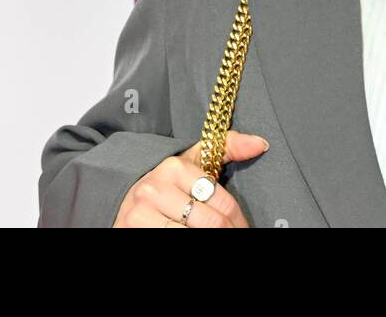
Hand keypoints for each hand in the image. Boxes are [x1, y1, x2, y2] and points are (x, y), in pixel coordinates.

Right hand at [112, 131, 269, 227]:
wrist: (125, 202)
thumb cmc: (168, 185)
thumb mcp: (193, 162)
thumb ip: (227, 147)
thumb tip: (261, 143)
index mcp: (174, 167)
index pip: (221, 201)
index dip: (238, 220)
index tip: (243, 228)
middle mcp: (155, 189)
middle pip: (210, 222)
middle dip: (229, 232)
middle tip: (236, 234)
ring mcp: (141, 214)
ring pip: (192, 235)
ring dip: (215, 238)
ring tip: (222, 237)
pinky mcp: (131, 231)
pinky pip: (173, 241)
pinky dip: (188, 242)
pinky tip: (196, 239)